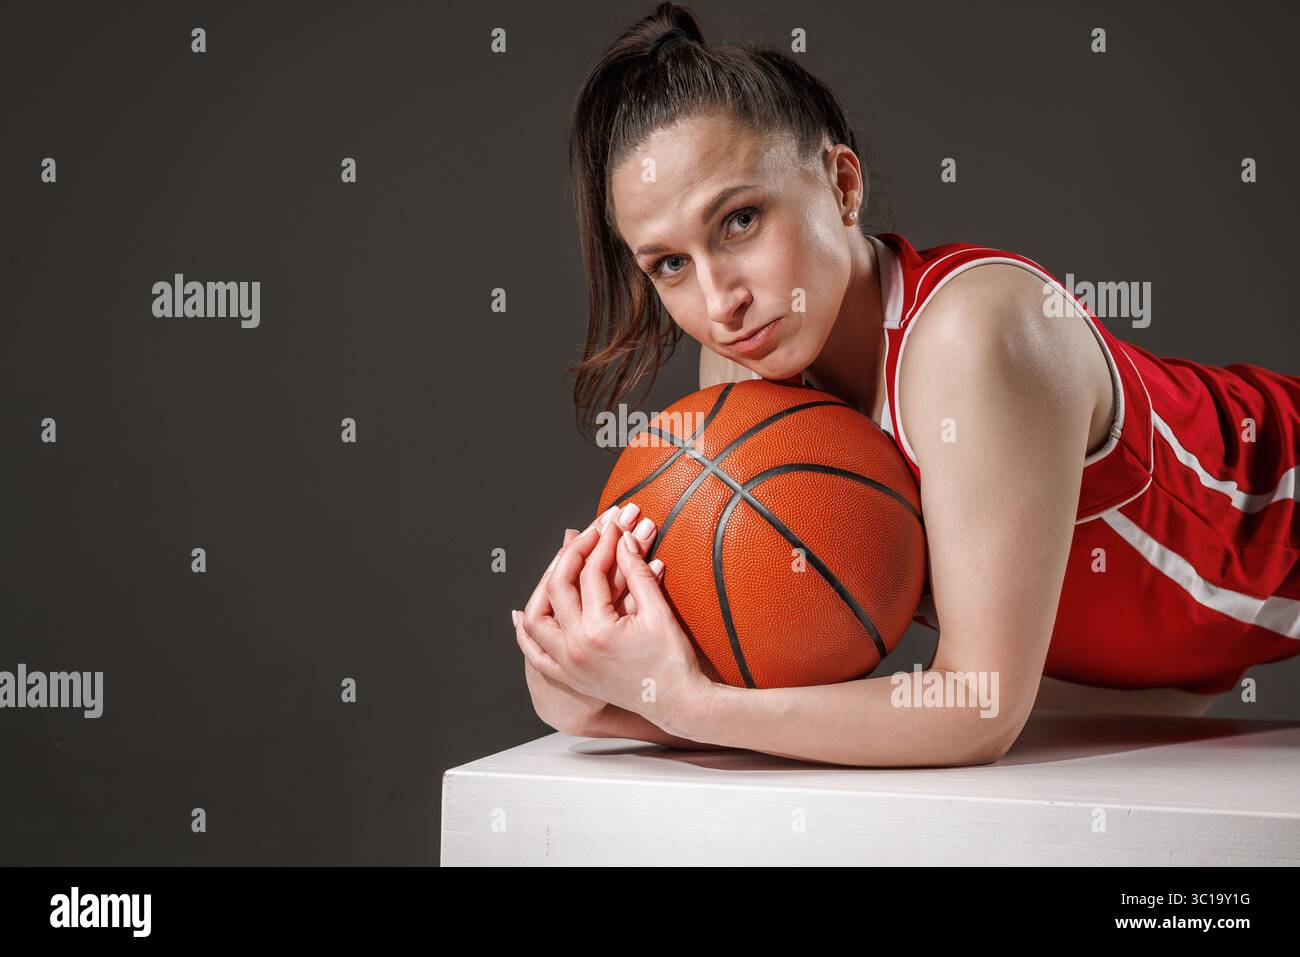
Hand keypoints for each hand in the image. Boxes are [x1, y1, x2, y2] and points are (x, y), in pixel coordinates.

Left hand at [516, 507, 713, 738]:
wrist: (676, 703)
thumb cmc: (673, 662)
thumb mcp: (658, 612)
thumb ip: (637, 572)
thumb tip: (622, 540)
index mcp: (598, 631)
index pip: (591, 573)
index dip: (603, 544)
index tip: (613, 527)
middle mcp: (574, 648)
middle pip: (558, 587)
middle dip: (573, 554)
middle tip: (589, 534)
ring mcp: (567, 665)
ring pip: (536, 619)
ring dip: (543, 588)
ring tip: (558, 564)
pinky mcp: (569, 677)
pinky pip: (535, 654)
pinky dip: (525, 633)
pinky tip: (521, 614)